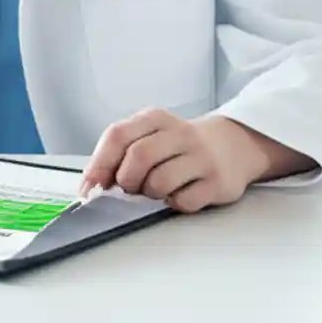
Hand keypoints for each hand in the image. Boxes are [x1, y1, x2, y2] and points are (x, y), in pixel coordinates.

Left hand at [80, 110, 273, 212]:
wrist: (232, 145)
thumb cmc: (177, 146)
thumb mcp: (149, 136)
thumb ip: (120, 154)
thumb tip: (90, 186)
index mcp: (155, 119)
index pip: (118, 135)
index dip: (99, 164)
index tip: (89, 187)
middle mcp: (180, 133)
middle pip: (139, 156)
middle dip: (126, 180)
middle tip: (130, 188)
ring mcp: (202, 157)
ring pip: (160, 182)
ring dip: (150, 194)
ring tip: (156, 190)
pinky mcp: (217, 182)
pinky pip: (183, 201)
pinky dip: (174, 204)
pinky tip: (179, 194)